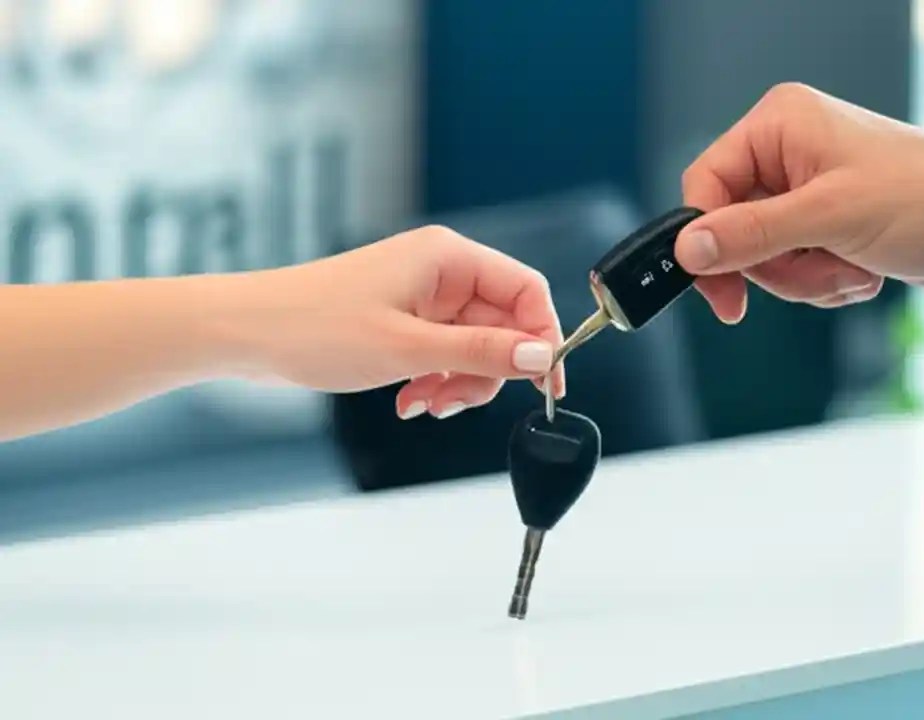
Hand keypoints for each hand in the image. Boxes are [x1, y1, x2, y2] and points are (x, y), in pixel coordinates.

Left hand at [233, 226, 564, 419]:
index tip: (545, 382)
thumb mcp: (408, 348)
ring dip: (460, 383)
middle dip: (489, 371)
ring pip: (475, 346)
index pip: (526, 290)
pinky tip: (410, 399)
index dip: (542, 336)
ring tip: (426, 404)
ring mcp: (422, 297)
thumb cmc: (313, 326)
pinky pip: (445, 354)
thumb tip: (540, 356)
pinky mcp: (405, 321)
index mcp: (448, 258)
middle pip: (503, 324)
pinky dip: (436, 381)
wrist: (245, 334)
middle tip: (460, 402)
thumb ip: (481, 352)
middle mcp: (441, 272)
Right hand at [674, 83, 923, 321]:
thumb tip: (688, 249)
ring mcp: (810, 188)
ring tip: (853, 269)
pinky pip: (797, 268)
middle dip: (778, 266)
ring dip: (808, 279)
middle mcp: (790, 150)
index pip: (705, 184)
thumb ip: (750, 234)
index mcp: (780, 124)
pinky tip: (864, 272)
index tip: (722, 294)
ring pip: (766, 256)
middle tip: (823, 270)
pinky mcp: (831, 222)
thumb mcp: (828, 218)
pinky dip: (826, 282)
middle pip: (734, 228)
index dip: (706, 242)